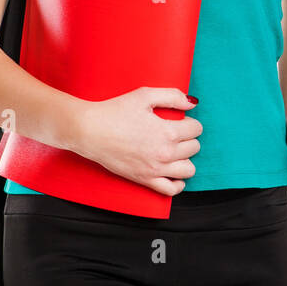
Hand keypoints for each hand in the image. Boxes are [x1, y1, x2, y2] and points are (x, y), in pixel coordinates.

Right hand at [67, 87, 201, 195]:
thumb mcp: (145, 95)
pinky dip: (178, 182)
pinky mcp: (144, 180)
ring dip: (185, 159)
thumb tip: (192, 104)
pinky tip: (172, 171)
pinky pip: (172, 190)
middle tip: (174, 132)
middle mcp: (165, 153)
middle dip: (188, 138)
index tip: (180, 120)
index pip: (196, 129)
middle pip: (194, 148)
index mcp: (167, 132)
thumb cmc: (115, 111)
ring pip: (189, 170)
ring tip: (174, 150)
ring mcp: (155, 170)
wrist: (90, 130)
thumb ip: (172, 96)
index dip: (190, 122)